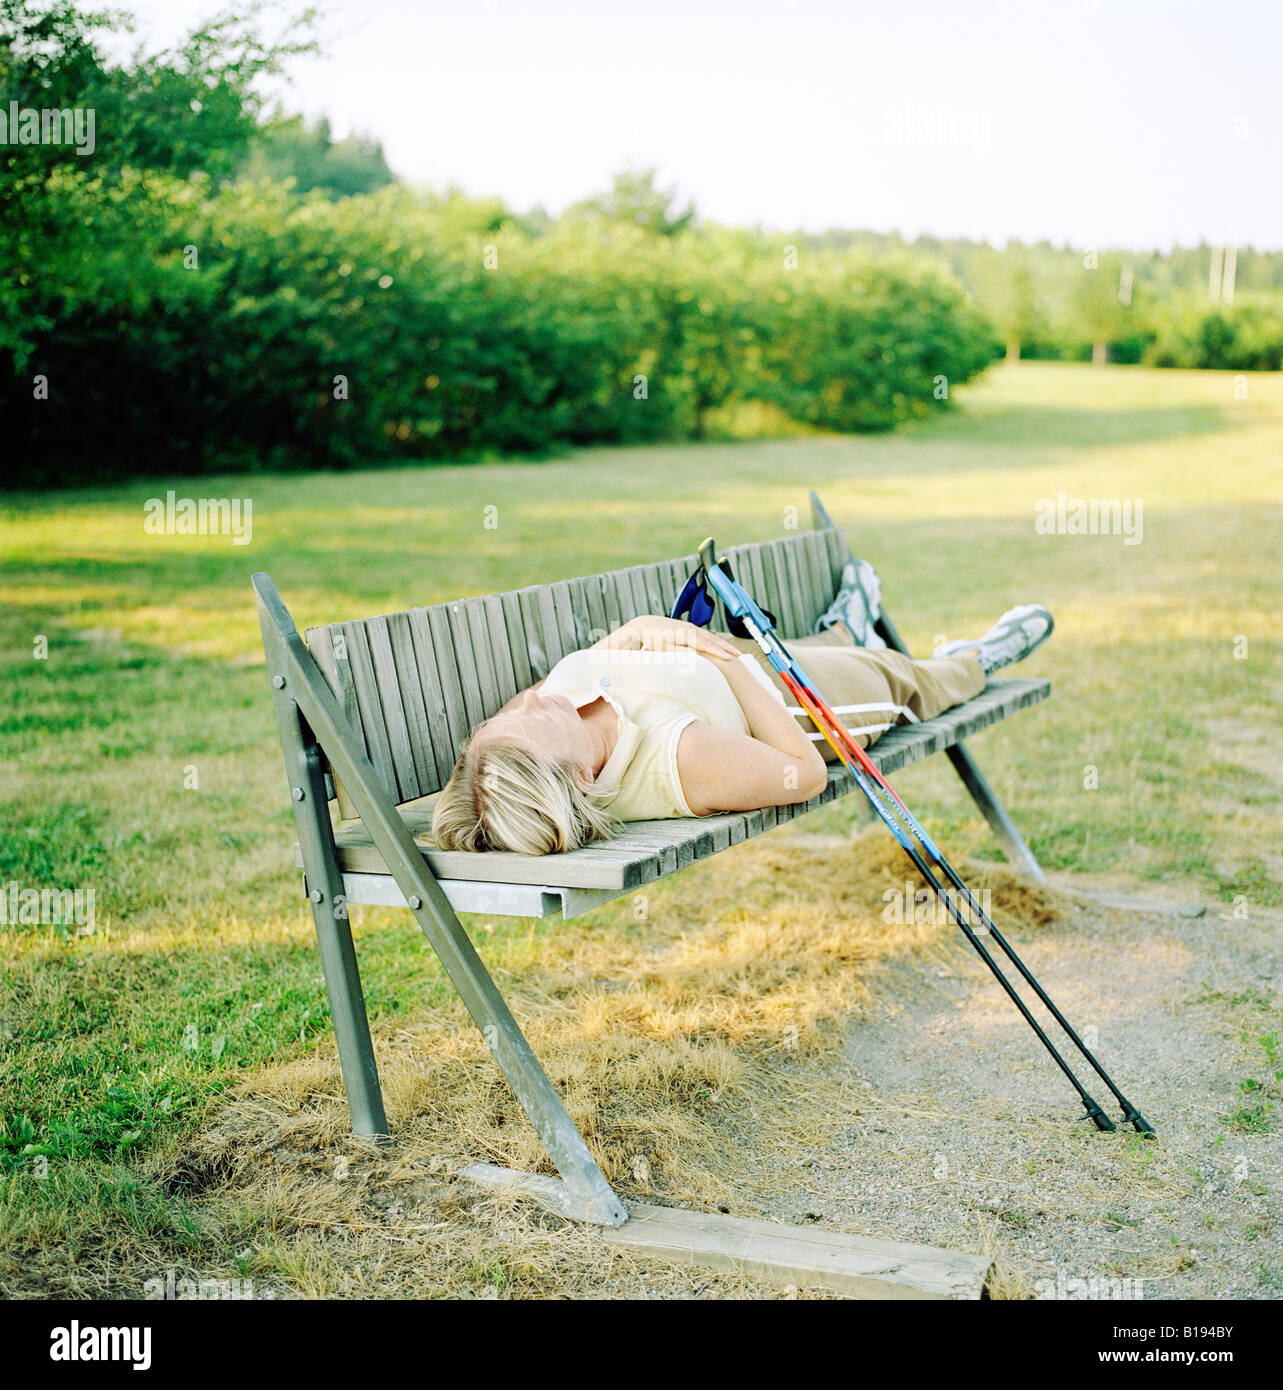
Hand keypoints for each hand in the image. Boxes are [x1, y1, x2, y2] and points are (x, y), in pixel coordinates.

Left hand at [620, 615, 738, 661]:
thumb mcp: (663, 649)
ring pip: (710, 636)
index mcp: (685, 635)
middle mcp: (690, 629)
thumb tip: (692, 656)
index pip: (705, 644)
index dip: (718, 652)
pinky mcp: (688, 628)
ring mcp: (690, 627)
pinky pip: (705, 635)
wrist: (644, 625)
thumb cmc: (652, 640)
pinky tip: (720, 646)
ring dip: (722, 644)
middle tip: (739, 655)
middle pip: (712, 639)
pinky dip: (714, 641)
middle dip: (726, 647)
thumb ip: (678, 652)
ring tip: (734, 652)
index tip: (729, 659)